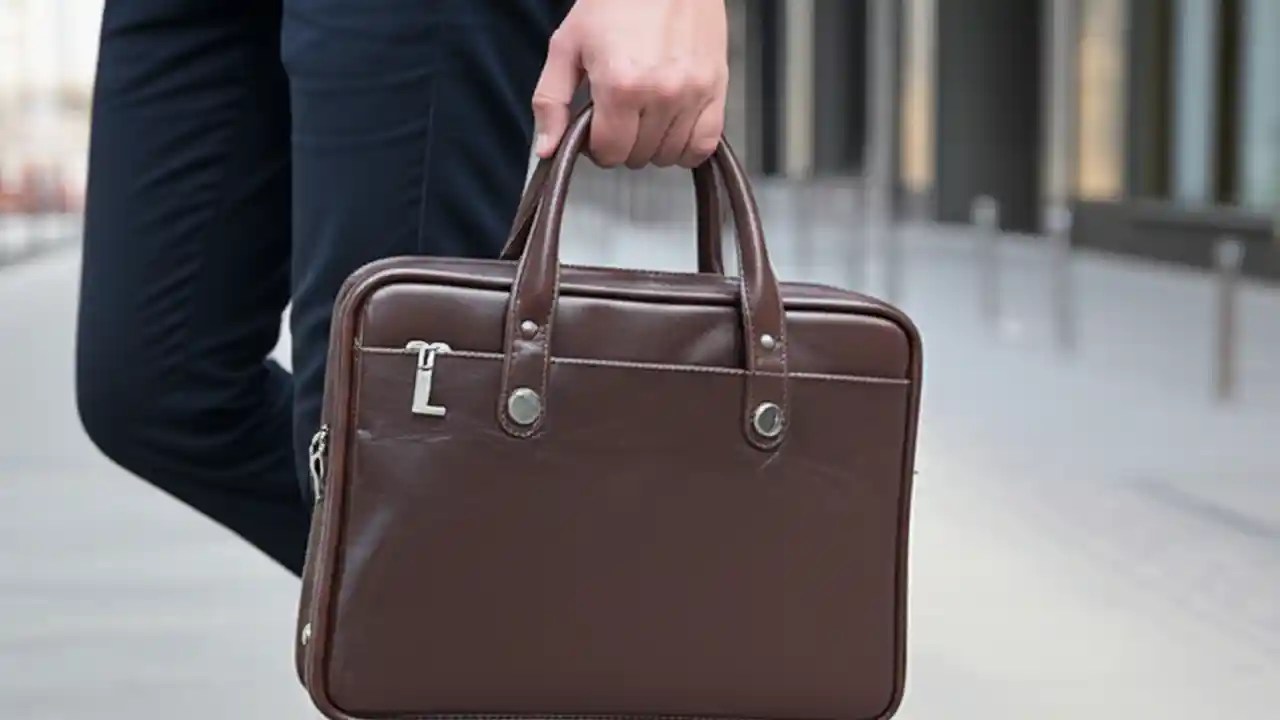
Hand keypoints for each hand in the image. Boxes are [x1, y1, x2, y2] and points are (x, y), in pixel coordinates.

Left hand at [532, 0, 728, 168]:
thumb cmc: (613, 1)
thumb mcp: (566, 45)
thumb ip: (551, 101)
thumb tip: (547, 150)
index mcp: (620, 86)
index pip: (609, 152)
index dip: (596, 146)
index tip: (596, 127)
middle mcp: (660, 94)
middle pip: (638, 156)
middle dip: (623, 143)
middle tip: (619, 115)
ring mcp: (692, 93)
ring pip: (669, 155)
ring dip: (653, 146)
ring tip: (644, 116)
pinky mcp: (716, 88)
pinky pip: (703, 145)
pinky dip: (687, 148)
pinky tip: (673, 130)